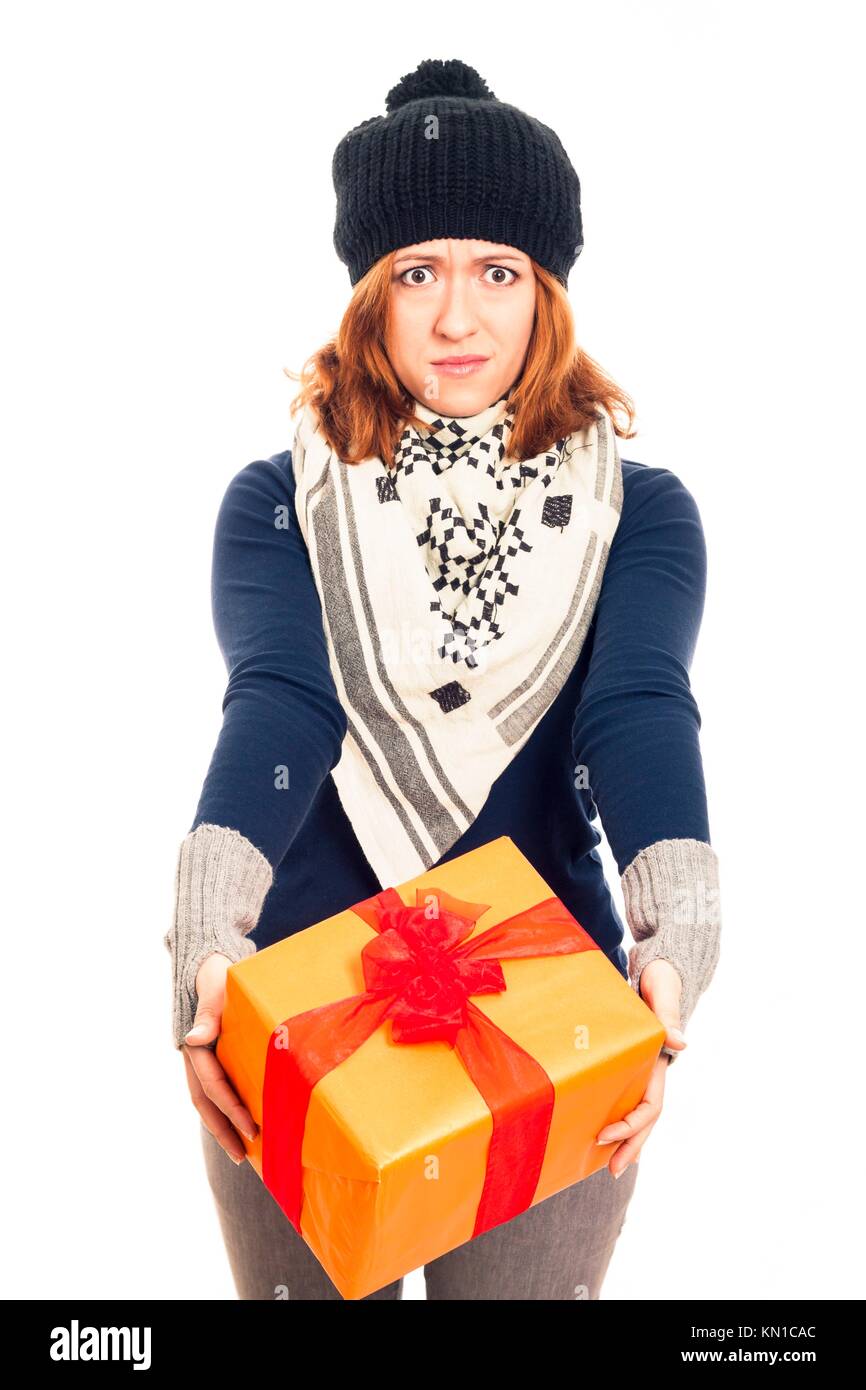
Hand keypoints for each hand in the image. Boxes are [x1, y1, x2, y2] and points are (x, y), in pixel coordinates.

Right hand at [181, 952, 258, 1164]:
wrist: (208, 964)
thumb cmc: (215, 978)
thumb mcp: (214, 993)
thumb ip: (206, 1017)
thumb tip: (192, 1040)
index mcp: (196, 1047)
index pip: (213, 1087)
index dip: (231, 1110)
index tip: (251, 1130)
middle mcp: (196, 1058)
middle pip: (205, 1103)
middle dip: (223, 1131)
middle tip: (243, 1156)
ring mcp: (202, 1059)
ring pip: (208, 1100)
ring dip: (222, 1126)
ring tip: (241, 1151)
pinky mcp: (212, 1057)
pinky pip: (216, 1089)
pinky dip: (226, 1109)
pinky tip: (240, 1124)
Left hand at [594, 958, 685, 1176]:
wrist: (660, 966)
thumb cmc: (663, 979)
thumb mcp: (664, 993)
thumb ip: (668, 1016)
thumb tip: (680, 1042)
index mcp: (660, 1061)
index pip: (650, 1105)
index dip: (631, 1125)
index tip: (605, 1134)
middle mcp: (651, 1070)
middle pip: (645, 1119)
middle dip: (630, 1146)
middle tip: (611, 1171)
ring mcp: (640, 1067)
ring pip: (634, 1110)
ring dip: (623, 1137)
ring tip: (604, 1163)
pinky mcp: (626, 1059)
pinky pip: (621, 1093)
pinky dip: (615, 1113)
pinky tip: (601, 1130)